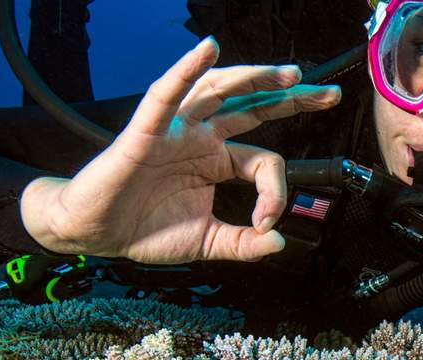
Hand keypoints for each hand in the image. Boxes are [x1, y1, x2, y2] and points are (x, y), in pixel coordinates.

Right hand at [19, 36, 340, 262]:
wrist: (94, 232)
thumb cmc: (145, 230)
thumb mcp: (206, 243)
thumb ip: (243, 244)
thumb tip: (279, 245)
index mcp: (217, 161)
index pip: (264, 161)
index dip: (275, 191)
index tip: (267, 223)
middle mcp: (201, 138)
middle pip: (253, 108)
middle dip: (291, 99)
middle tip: (328, 95)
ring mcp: (175, 130)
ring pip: (220, 93)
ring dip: (254, 78)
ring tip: (287, 72)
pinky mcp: (145, 131)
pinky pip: (166, 95)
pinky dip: (186, 70)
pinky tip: (207, 51)